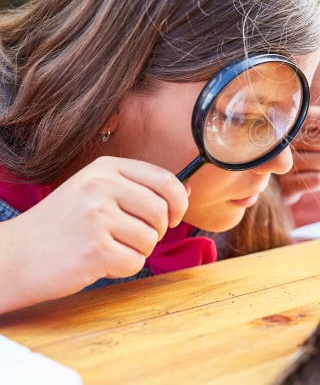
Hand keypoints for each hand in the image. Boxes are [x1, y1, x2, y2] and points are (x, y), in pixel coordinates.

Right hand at [0, 156, 187, 313]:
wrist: (12, 256)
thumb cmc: (60, 226)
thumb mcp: (95, 192)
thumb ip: (137, 189)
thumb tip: (186, 191)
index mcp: (105, 168)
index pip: (165, 180)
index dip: (178, 202)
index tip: (173, 217)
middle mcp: (101, 186)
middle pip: (162, 212)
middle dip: (155, 231)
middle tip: (131, 239)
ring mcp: (96, 217)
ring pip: (150, 239)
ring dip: (136, 251)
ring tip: (106, 248)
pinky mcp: (94, 249)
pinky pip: (134, 262)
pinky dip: (122, 268)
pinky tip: (98, 263)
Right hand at [277, 106, 319, 205]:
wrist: (282, 181)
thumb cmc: (303, 150)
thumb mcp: (311, 129)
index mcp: (286, 123)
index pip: (314, 116)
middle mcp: (282, 141)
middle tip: (319, 149)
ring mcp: (282, 165)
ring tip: (313, 164)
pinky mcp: (286, 185)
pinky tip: (315, 176)